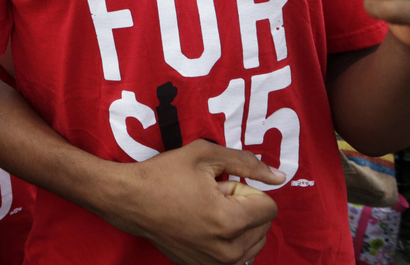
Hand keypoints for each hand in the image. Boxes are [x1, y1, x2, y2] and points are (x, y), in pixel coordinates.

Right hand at [98, 140, 281, 264]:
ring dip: (238, 225)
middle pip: (264, 226)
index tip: (220, 186)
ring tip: (205, 212)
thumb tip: (280, 177)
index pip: (269, 207)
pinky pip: (236, 255)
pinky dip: (227, 239)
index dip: (245, 190)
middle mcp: (228, 250)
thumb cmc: (164, 175)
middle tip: (210, 197)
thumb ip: (247, 164)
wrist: (129, 201)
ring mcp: (216, 264)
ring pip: (253, 242)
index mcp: (230, 222)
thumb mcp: (206, 156)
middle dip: (243, 208)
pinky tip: (201, 226)